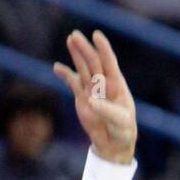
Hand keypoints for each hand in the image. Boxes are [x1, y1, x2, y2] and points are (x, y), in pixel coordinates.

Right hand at [53, 29, 136, 164]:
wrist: (113, 144)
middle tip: (75, 36)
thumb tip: (91, 99)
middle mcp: (104, 83)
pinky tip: (57, 67)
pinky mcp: (81, 97)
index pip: (110, 63)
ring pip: (83, 68)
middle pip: (93, 62)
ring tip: (70, 40)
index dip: (104, 49)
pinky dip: (65, 75)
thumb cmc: (122, 131)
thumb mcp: (120, 122)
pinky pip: (72, 83)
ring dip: (76, 55)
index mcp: (117, 85)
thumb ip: (107, 110)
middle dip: (85, 49)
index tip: (97, 35)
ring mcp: (92, 89)